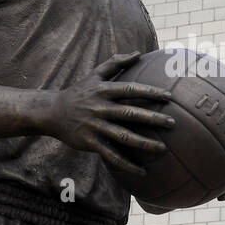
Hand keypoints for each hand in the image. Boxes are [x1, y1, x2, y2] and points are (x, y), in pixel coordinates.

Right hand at [46, 50, 173, 175]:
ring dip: (144, 144)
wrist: (52, 112)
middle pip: (130, 113)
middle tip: (172, 123)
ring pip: (123, 136)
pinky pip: (111, 155)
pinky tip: (142, 171)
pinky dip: (127, 164)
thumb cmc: (79, 92)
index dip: (150, 92)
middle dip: (152, 119)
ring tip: (162, 149)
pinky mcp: (90, 142)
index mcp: (104, 91)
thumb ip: (116, 62)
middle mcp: (101, 108)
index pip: (131, 90)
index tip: (168, 97)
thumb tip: (138, 53)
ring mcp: (95, 126)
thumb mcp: (94, 74)